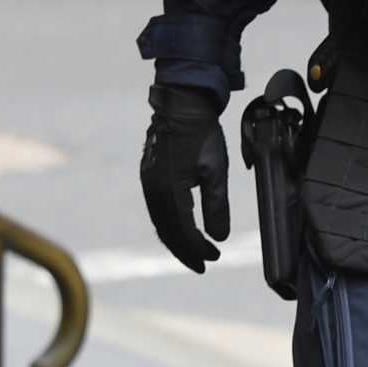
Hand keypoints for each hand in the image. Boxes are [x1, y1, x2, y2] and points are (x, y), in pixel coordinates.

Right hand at [139, 83, 230, 273]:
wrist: (181, 102)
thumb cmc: (202, 133)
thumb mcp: (215, 170)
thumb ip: (216, 206)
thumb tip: (219, 238)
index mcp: (169, 189)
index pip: (183, 230)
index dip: (197, 249)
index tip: (213, 259)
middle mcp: (153, 189)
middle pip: (167, 231)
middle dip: (186, 250)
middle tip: (204, 263)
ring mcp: (148, 182)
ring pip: (161, 221)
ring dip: (178, 238)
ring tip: (196, 250)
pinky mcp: (149, 175)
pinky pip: (157, 208)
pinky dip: (170, 223)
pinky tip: (183, 226)